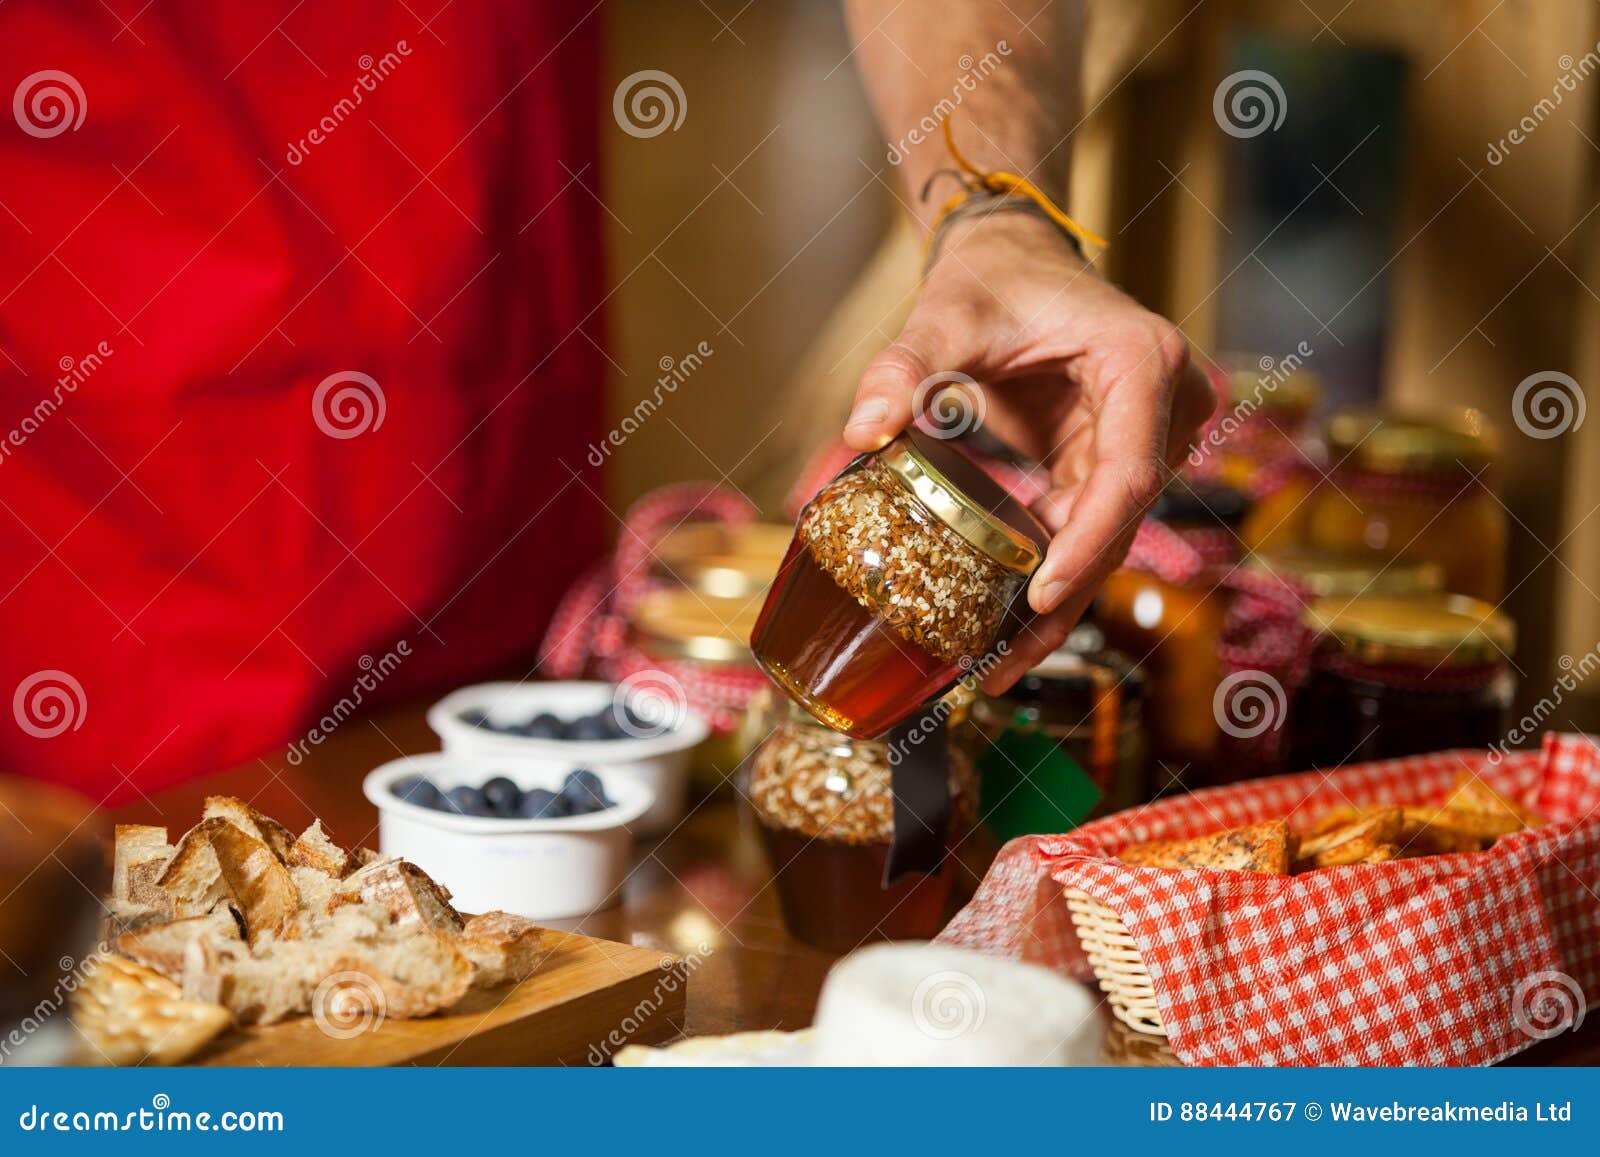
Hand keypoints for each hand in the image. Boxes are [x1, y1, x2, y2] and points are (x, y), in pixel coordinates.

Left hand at [843, 211, 1214, 687]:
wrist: (1013, 257)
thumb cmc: (991, 276)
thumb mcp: (945, 313)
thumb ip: (905, 366)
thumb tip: (861, 428)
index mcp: (1142, 361)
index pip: (1129, 472)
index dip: (1088, 543)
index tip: (1039, 600)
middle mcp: (1165, 404)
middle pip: (1121, 519)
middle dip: (1065, 595)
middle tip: (1001, 664)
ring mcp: (1149, 435)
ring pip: (1108, 534)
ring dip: (1057, 598)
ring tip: (995, 665)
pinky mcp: (1116, 457)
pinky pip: (1089, 524)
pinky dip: (1050, 569)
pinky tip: (1005, 624)